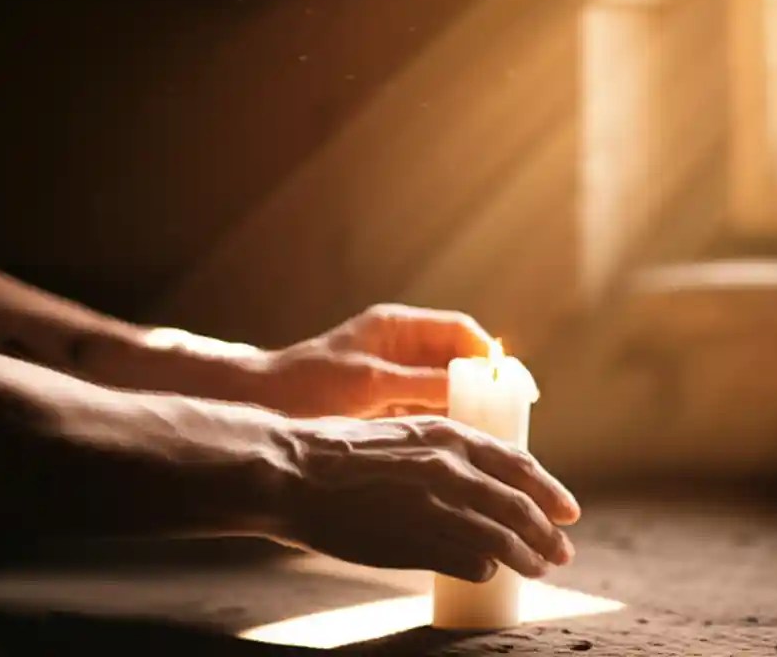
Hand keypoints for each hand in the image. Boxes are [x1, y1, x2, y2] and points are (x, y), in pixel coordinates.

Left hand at [257, 304, 492, 417]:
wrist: (262, 407)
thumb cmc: (308, 385)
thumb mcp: (370, 383)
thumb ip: (420, 384)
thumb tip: (471, 388)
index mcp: (398, 328)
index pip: (461, 332)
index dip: (491, 354)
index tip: (514, 381)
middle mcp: (401, 349)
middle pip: (459, 362)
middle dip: (486, 386)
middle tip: (514, 413)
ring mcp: (394, 378)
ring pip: (446, 390)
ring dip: (469, 410)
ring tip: (495, 436)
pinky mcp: (385, 406)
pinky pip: (427, 412)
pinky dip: (445, 427)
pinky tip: (460, 449)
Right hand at [268, 415, 579, 581]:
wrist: (295, 471)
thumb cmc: (343, 452)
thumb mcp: (408, 436)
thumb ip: (448, 454)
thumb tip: (486, 480)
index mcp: (452, 437)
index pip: (521, 466)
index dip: (551, 491)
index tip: (569, 510)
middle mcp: (452, 470)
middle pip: (520, 508)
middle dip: (548, 533)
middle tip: (563, 551)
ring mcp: (435, 509)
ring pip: (502, 541)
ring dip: (528, 558)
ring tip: (539, 569)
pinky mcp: (415, 543)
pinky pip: (467, 562)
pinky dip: (485, 570)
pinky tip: (488, 574)